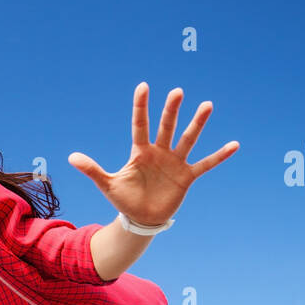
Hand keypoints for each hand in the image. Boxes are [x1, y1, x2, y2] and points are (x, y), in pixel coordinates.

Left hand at [67, 84, 238, 224]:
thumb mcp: (107, 184)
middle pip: (166, 127)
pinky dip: (219, 156)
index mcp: (140, 152)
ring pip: (187, 139)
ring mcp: (174, 163)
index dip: (141, 107)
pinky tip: (234, 144)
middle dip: (171, 110)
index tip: (143, 86)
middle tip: (178, 91)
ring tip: (207, 105)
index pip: (140, 124)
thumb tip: (71, 157)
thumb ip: (92, 169)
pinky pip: (205, 164)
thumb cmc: (124, 199)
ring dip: (197, 124)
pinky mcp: (186, 177)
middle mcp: (159, 152)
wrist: (141, 218)